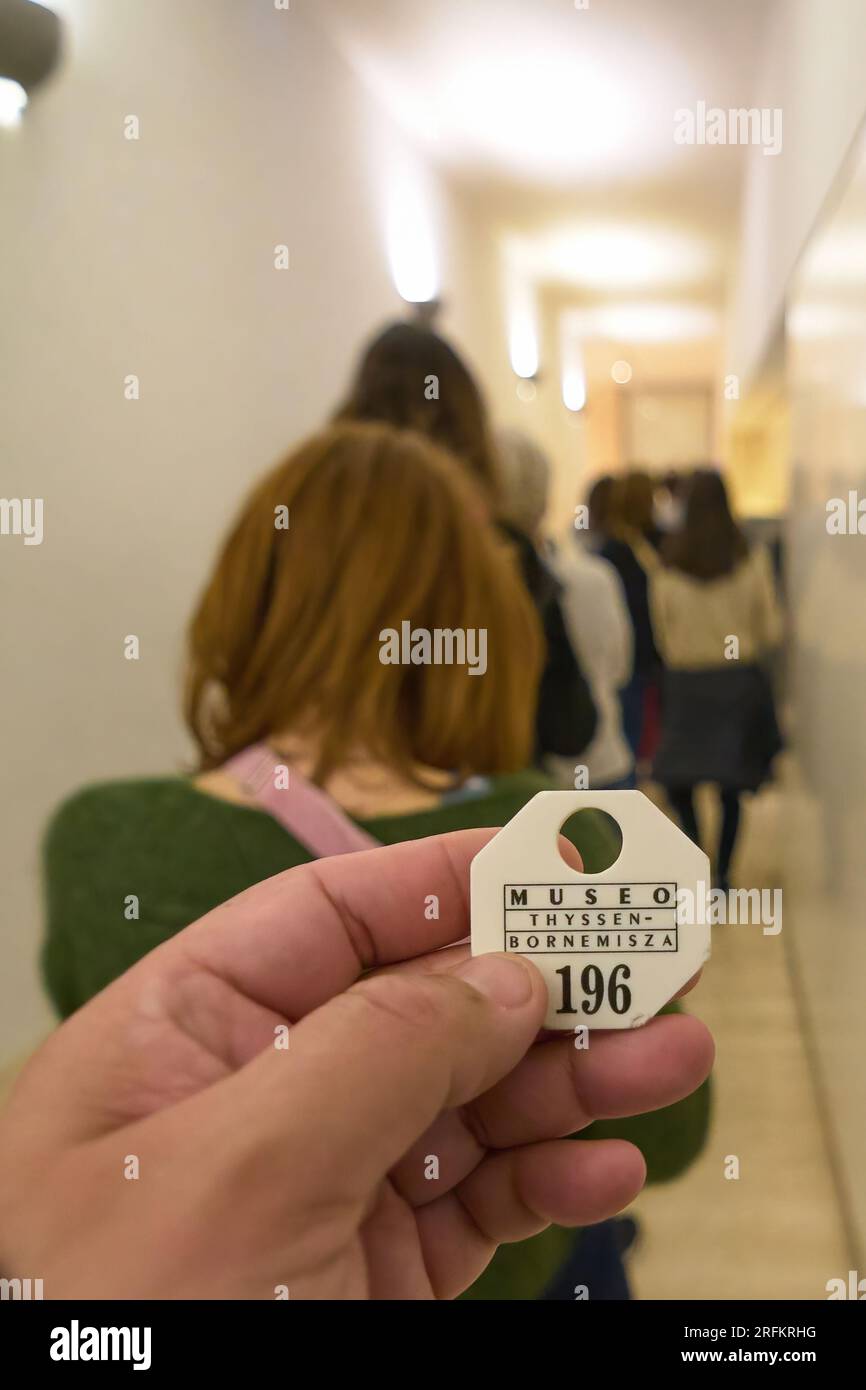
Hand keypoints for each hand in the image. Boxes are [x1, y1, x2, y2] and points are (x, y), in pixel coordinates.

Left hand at [0, 829, 712, 1298]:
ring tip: (673, 1059)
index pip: (326, 919)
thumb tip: (504, 978)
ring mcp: (319, 1191)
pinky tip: (607, 1172)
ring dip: (574, 1082)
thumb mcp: (244, 1166)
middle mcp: (254, 1102)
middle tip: (652, 965)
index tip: (554, 860)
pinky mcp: (373, 1274)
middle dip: (539, 986)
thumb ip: (379, 1048)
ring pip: (469, 1106)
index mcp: (179, 1037)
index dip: (444, 879)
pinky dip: (548, 1184)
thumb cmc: (129, 1330)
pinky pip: (478, 1205)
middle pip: (421, 1006)